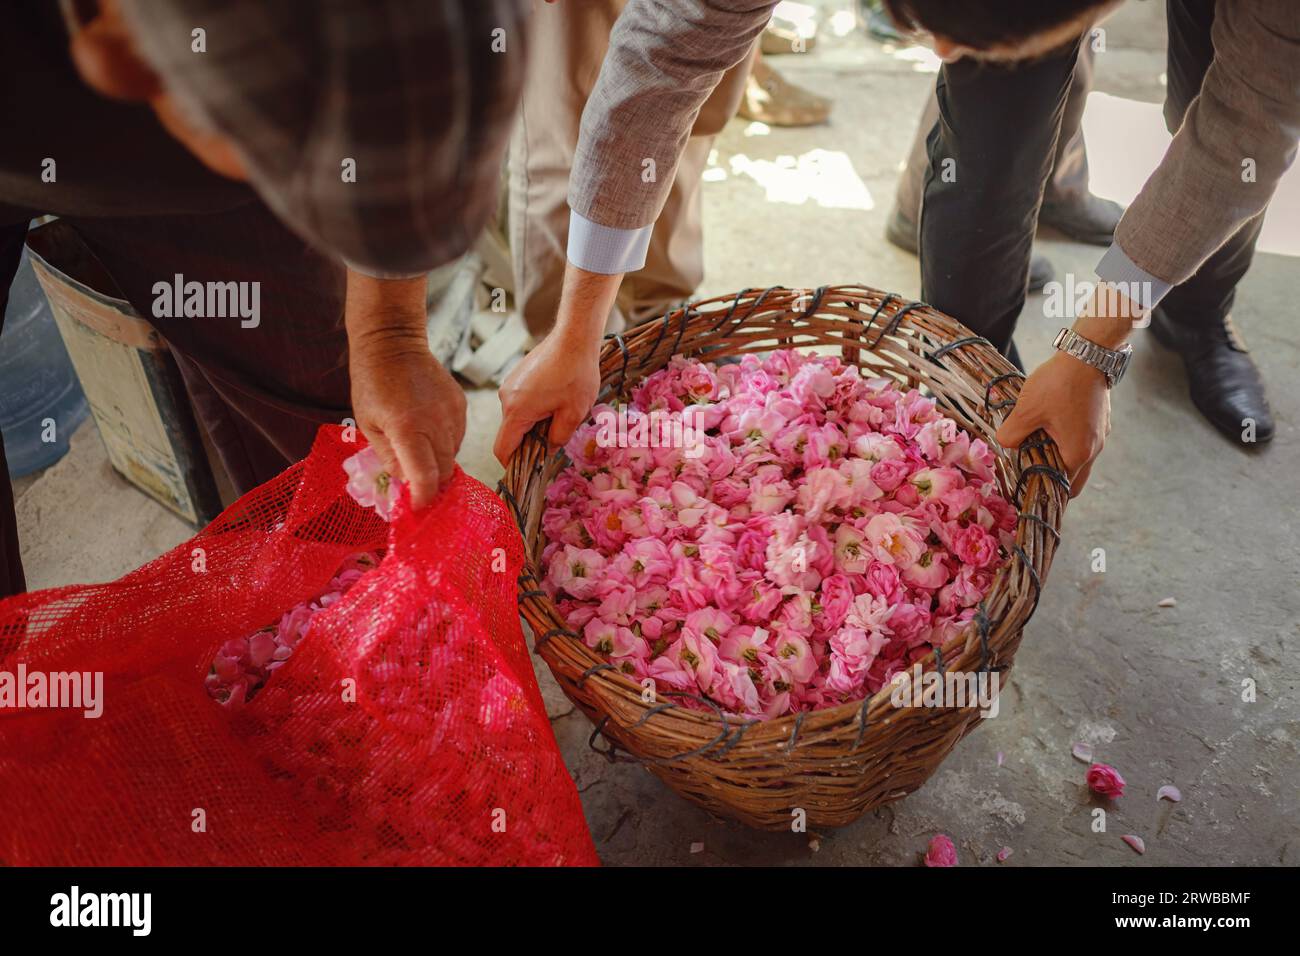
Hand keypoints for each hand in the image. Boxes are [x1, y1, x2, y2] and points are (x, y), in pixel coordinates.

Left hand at [350, 334, 465, 508]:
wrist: (393, 343)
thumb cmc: (372, 384)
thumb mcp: (369, 425)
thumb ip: (389, 458)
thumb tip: (406, 485)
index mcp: (408, 429)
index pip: (425, 477)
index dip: (423, 498)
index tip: (416, 507)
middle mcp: (436, 422)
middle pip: (444, 471)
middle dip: (431, 483)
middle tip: (415, 484)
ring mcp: (453, 412)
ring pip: (453, 455)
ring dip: (438, 462)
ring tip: (420, 452)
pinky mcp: (461, 404)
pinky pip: (458, 436)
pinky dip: (445, 444)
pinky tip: (428, 432)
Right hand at [494, 327, 601, 465]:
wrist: (574, 337)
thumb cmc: (576, 374)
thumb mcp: (573, 414)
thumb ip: (557, 437)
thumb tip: (547, 449)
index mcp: (516, 411)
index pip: (502, 449)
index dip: (513, 464)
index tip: (527, 470)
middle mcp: (506, 398)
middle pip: (511, 432)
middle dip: (530, 439)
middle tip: (556, 435)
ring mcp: (509, 385)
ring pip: (516, 416)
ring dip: (534, 421)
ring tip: (560, 410)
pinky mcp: (516, 376)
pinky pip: (520, 400)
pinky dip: (533, 406)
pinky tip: (555, 397)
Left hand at [994, 351, 1110, 497]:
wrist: (1087, 354)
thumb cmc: (1058, 385)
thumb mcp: (1026, 412)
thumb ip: (1011, 435)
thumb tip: (1006, 446)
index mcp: (1078, 454)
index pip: (1063, 487)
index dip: (1043, 486)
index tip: (1025, 479)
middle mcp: (1095, 449)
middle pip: (1072, 476)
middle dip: (1050, 472)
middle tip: (1028, 460)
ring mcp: (1100, 434)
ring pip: (1077, 456)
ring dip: (1058, 453)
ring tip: (1036, 438)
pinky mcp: (1100, 420)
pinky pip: (1082, 439)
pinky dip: (1067, 439)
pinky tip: (1049, 423)